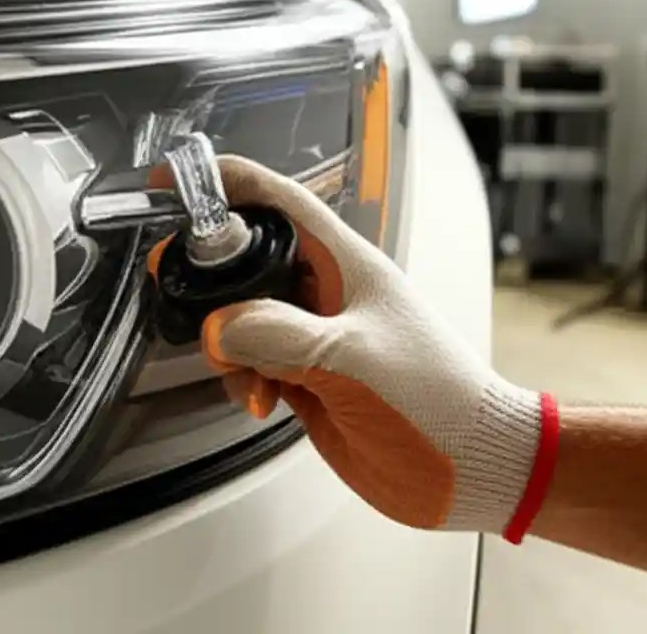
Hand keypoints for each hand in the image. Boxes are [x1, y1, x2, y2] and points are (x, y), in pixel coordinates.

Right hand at [198, 155, 554, 537]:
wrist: (473, 464)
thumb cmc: (440, 400)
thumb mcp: (353, 358)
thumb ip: (278, 335)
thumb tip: (218, 326)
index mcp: (345, 264)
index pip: (274, 200)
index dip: (222, 183)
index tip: (173, 184)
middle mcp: (326, 294)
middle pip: (244, 261)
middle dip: (209, 283)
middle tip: (187, 303)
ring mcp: (315, 337)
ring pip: (240, 319)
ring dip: (226, 346)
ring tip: (250, 379)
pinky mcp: (308, 380)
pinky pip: (252, 363)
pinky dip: (241, 378)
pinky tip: (260, 401)